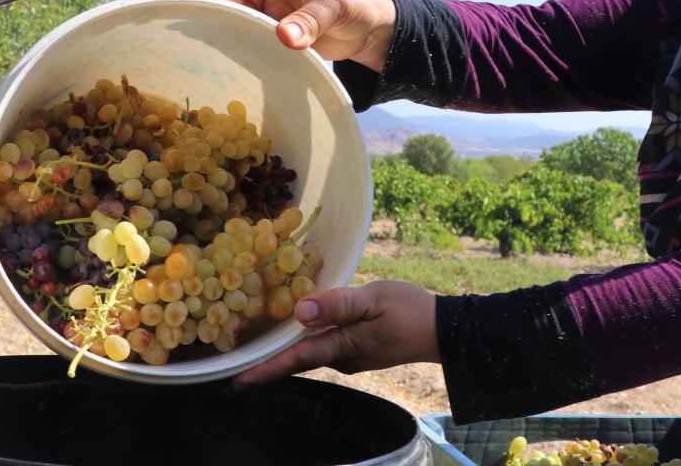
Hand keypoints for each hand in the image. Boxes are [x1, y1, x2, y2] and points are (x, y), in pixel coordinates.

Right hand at [222, 0, 396, 70]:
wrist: (379, 31)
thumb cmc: (361, 3)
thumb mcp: (336, 6)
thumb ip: (310, 20)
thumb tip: (284, 36)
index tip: (230, 17)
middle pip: (244, 0)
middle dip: (239, 19)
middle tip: (236, 43)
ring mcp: (283, 13)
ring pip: (253, 22)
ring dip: (250, 37)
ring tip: (249, 55)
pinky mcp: (290, 34)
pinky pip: (267, 40)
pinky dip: (263, 51)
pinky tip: (262, 64)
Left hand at [231, 280, 437, 388]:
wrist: (447, 331)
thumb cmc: (412, 312)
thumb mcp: (375, 299)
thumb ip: (338, 305)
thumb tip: (299, 311)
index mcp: (342, 347)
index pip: (295, 359)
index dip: (264, 368)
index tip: (237, 380)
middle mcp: (342, 358)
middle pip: (297, 359)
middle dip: (267, 363)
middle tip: (233, 367)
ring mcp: (351, 356)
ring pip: (310, 352)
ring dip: (285, 351)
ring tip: (255, 344)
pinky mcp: (359, 348)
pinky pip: (325, 345)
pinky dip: (305, 340)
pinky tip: (297, 328)